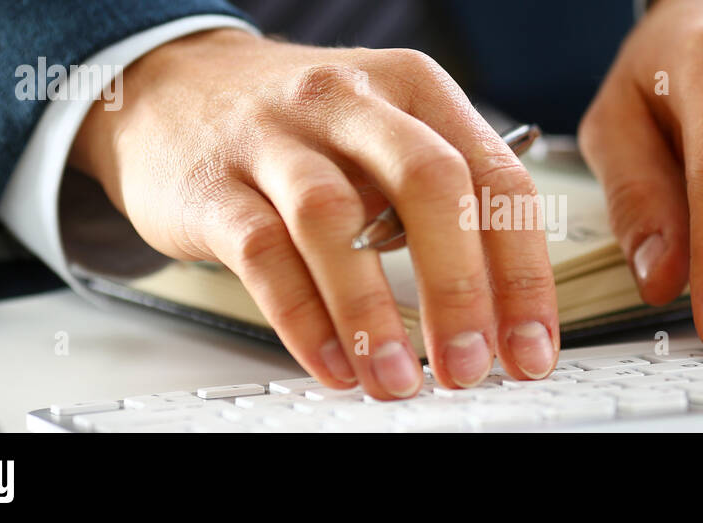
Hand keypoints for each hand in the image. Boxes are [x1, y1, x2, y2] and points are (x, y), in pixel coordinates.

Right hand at [69, 29, 558, 398]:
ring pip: (335, 220)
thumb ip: (443, 204)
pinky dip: (303, 319)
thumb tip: (501, 314)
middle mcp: (351, 102)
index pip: (496, 178)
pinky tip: (332, 364)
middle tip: (470, 365)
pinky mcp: (215, 184)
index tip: (530, 347)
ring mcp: (277, 138)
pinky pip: (263, 255)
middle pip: (429, 185)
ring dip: (372, 313)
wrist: (172, 89)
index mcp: (416, 90)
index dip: (522, 273)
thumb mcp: (385, 136)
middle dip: (459, 288)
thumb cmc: (300, 128)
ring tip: (395, 380)